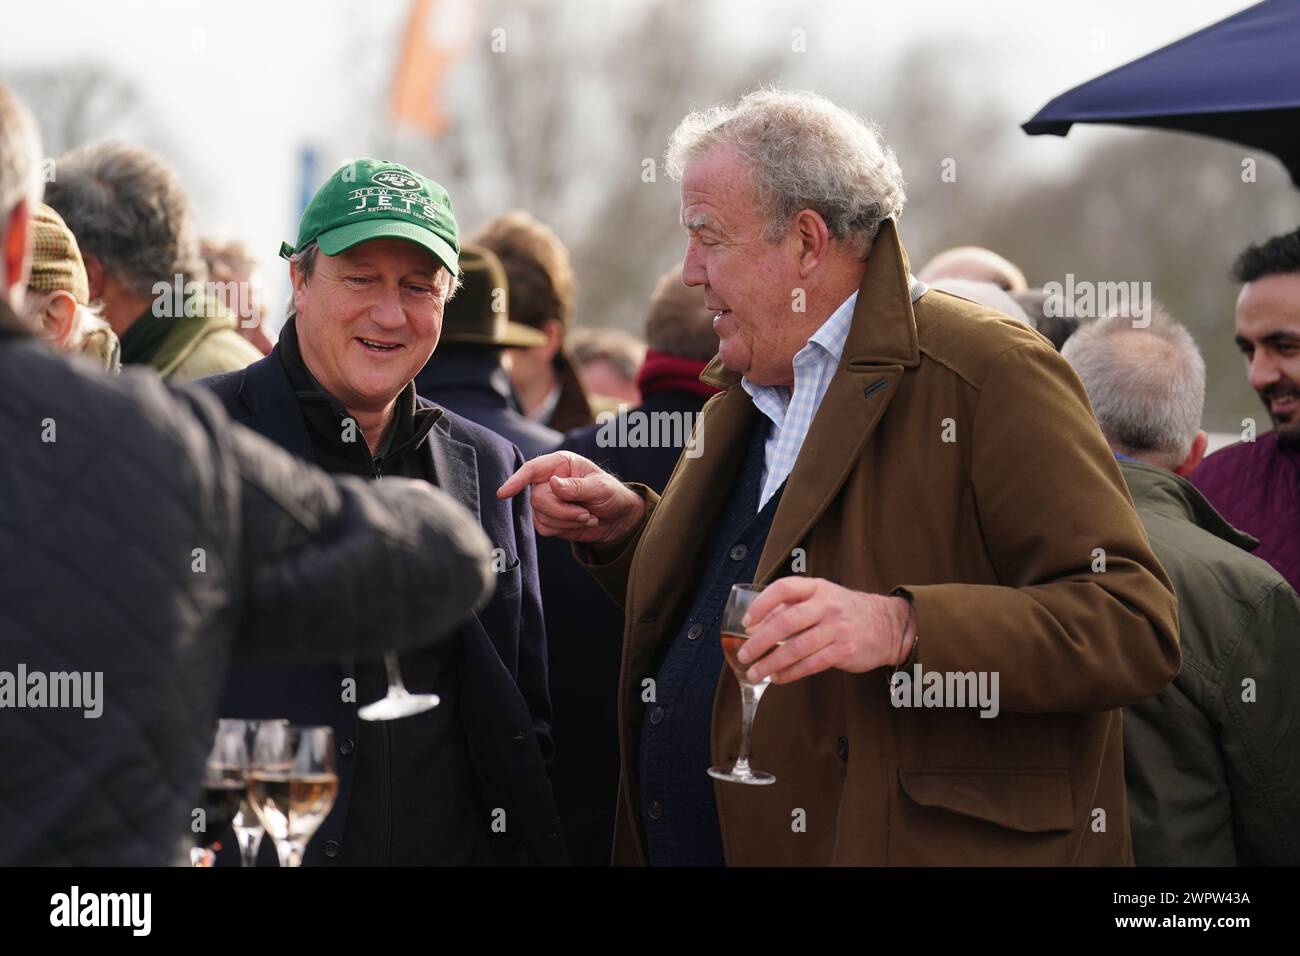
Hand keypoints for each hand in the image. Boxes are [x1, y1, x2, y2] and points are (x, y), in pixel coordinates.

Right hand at [497, 451, 645, 546]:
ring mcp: (546, 501)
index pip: (532, 470)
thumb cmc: (612, 494)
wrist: (618, 517)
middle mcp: (548, 480)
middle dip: (563, 510)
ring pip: (540, 516)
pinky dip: (564, 528)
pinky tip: (580, 522)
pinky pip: (544, 528)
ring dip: (567, 520)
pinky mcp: (548, 518)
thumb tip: (552, 483)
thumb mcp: (601, 487)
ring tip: (587, 516)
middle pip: (537, 498)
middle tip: (586, 513)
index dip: (516, 480)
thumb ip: (577, 486)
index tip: (503, 493)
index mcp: (560, 464)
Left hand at [737, 577, 914, 684]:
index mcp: (817, 588)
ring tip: (756, 672)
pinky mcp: (844, 651)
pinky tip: (778, 677)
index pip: (784, 589)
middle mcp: (827, 605)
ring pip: (797, 647)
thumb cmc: (846, 612)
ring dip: (772, 662)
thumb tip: (758, 624)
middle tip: (744, 654)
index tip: (746, 621)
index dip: (761, 604)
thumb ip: (794, 607)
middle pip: (786, 622)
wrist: (889, 625)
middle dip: (760, 641)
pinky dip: (791, 673)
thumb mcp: (823, 598)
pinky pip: (811, 664)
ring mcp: (837, 628)